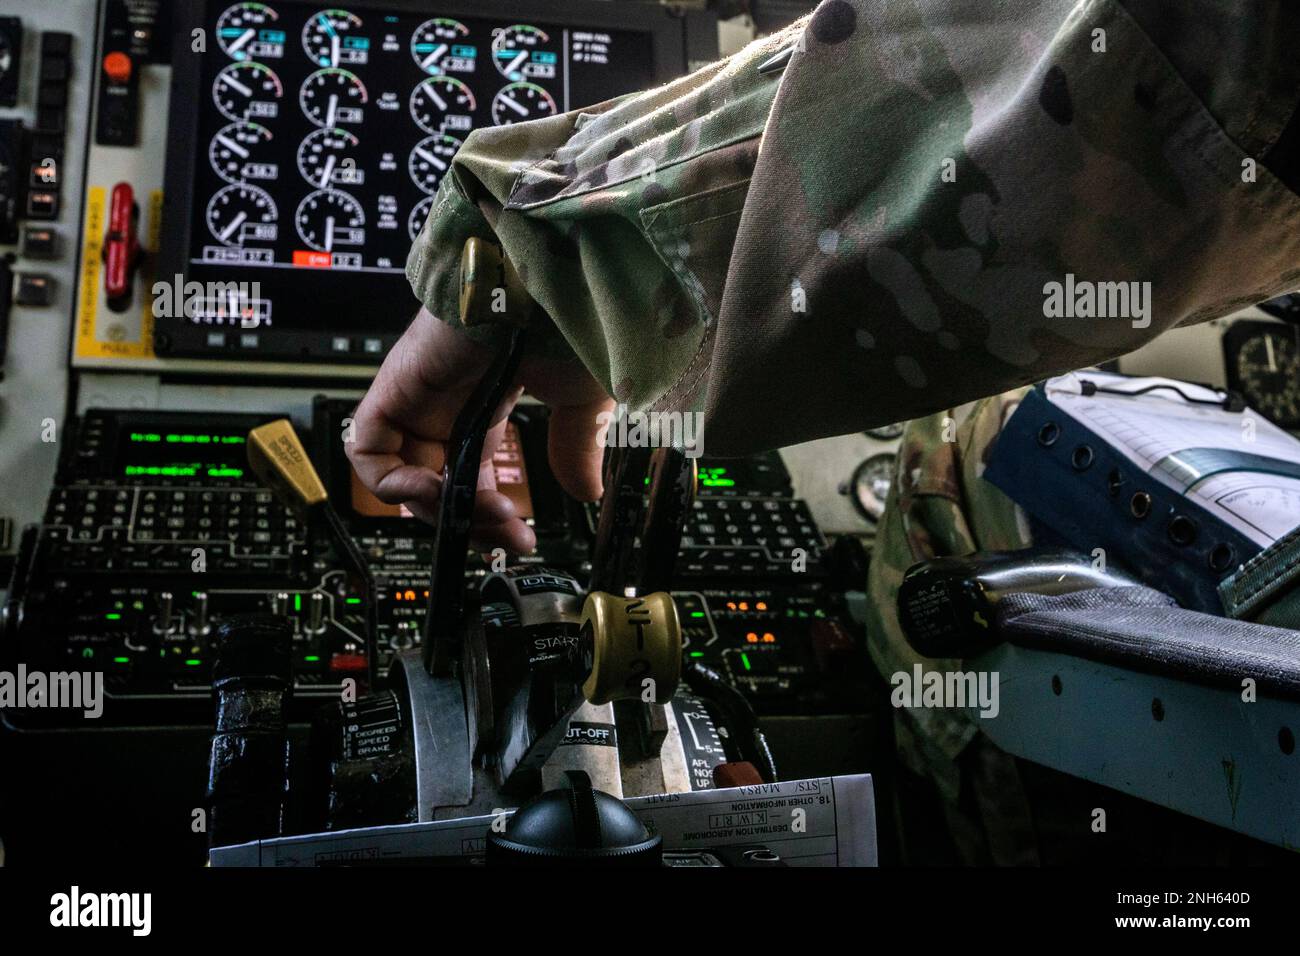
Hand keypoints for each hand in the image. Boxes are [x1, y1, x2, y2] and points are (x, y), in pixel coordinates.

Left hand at [346, 308, 613, 553]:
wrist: (550, 278)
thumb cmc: (569, 319)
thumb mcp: (580, 399)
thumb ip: (575, 447)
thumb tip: (586, 491)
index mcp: (485, 400)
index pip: (469, 472)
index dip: (488, 512)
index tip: (519, 535)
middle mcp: (447, 400)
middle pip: (436, 482)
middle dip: (468, 521)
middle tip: (505, 535)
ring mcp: (419, 395)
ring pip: (403, 475)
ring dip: (438, 509)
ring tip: (476, 513)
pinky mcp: (395, 386)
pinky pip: (368, 450)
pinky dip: (393, 483)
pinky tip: (436, 489)